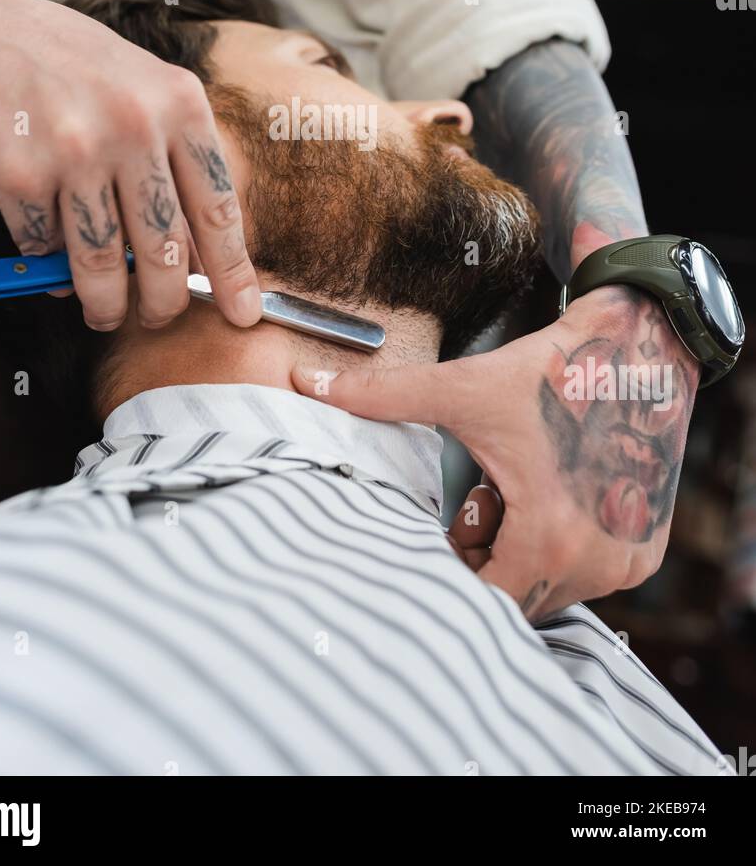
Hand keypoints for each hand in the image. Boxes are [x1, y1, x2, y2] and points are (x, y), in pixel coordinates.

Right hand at [0, 0, 261, 332]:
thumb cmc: (65, 63)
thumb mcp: (142, 87)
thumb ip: (173, 156)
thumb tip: (196, 254)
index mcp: (178, 103)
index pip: (218, 206)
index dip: (233, 271)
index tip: (243, 313)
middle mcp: (132, 127)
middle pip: (165, 251)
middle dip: (163, 303)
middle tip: (156, 316)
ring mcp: (73, 153)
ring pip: (102, 265)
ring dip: (104, 304)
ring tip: (102, 311)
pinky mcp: (17, 177)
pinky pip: (42, 248)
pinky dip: (46, 262)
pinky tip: (46, 246)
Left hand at [292, 277, 698, 621]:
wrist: (634, 349)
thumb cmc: (548, 373)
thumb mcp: (462, 388)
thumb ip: (381, 396)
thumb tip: (306, 381)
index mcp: (548, 539)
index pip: (479, 600)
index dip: (448, 570)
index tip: (439, 533)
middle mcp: (595, 564)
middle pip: (510, 595)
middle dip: (483, 555)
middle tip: (480, 498)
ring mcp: (625, 562)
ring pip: (545, 586)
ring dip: (519, 549)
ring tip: (517, 490)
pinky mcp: (643, 554)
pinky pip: (581, 572)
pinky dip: (559, 545)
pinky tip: (557, 493)